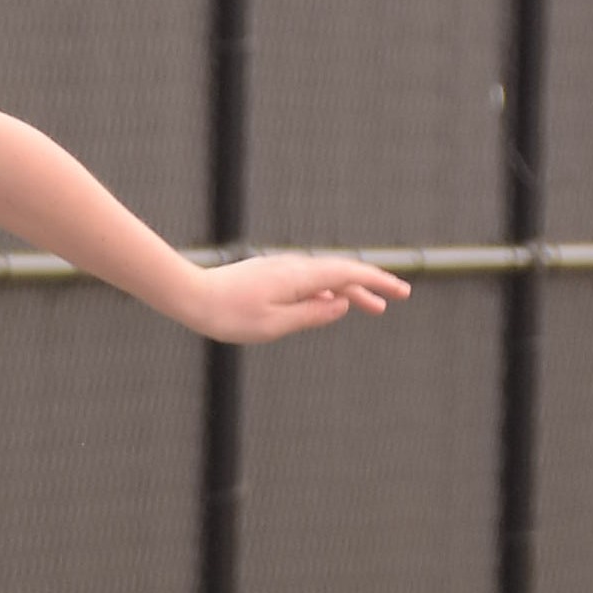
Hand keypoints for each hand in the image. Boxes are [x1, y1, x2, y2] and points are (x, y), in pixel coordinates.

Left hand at [184, 252, 411, 344]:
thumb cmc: (229, 315)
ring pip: (324, 278)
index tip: (401, 292)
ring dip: (348, 291)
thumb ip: (312, 315)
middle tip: (394, 300)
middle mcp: (293, 268)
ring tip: (369, 307)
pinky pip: (306, 282)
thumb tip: (342, 304)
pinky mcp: (268, 275)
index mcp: (300, 277)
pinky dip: (325, 291)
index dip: (378, 282)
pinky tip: (330, 303)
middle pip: (340, 274)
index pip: (349, 274)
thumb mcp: (275, 324)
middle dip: (370, 286)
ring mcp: (280, 270)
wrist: (190, 296)